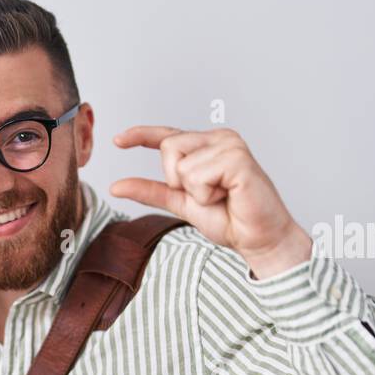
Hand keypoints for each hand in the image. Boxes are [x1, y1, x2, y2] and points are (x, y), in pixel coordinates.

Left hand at [109, 126, 311, 278]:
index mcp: (207, 146)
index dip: (141, 135)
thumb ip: (151, 191)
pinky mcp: (237, 158)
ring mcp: (230, 145)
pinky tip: (228, 195)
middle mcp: (219, 139)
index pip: (167, 136)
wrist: (257, 239)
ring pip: (182, 164)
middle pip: (168, 147)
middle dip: (177, 179)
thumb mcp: (181, 203)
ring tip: (221, 196)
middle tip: (207, 195)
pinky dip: (206, 194)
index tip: (117, 140)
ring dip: (196, 191)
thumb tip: (117, 186)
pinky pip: (198, 175)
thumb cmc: (229, 219)